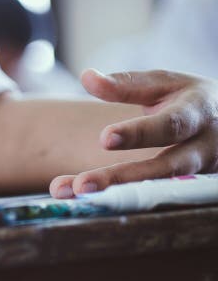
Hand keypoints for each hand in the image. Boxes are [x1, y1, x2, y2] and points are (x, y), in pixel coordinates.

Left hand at [51, 69, 217, 197]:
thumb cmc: (188, 100)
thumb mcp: (164, 84)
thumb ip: (126, 85)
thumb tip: (86, 76)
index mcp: (196, 113)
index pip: (169, 125)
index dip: (138, 133)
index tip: (105, 138)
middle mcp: (202, 148)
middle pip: (165, 167)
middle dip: (122, 177)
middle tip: (82, 185)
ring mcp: (201, 173)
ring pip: (160, 189)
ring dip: (118, 195)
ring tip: (78, 193)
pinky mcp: (193, 191)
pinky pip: (158, 200)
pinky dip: (125, 203)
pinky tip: (91, 204)